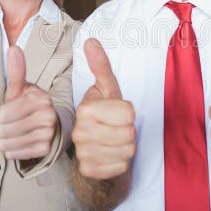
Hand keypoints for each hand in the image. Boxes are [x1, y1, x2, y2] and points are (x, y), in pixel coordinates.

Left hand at [0, 46, 57, 159]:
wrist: (48, 124)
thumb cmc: (28, 105)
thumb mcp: (21, 88)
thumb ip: (16, 71)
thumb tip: (14, 49)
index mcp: (41, 99)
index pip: (3, 114)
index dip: (0, 114)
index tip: (8, 112)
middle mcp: (48, 116)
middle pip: (3, 130)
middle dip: (1, 128)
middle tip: (10, 124)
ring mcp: (48, 134)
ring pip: (8, 143)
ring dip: (5, 140)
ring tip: (13, 133)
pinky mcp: (45, 149)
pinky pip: (15, 154)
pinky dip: (12, 150)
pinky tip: (18, 142)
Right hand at [72, 38, 135, 179]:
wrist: (95, 152)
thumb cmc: (106, 118)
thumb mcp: (107, 90)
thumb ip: (101, 66)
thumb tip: (91, 40)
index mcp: (85, 109)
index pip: (129, 112)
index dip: (130, 114)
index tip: (118, 115)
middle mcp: (80, 131)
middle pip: (129, 132)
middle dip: (130, 132)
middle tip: (118, 130)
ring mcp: (83, 152)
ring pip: (127, 150)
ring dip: (126, 148)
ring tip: (115, 143)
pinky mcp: (89, 170)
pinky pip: (121, 166)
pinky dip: (121, 164)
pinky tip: (111, 158)